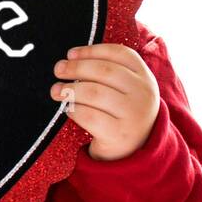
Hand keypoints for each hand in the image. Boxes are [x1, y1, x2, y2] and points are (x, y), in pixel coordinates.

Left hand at [51, 43, 160, 160]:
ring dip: (70, 89)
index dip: (91, 50)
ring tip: (56, 90)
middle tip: (58, 69)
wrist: (135, 150)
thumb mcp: (126, 88)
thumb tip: (70, 60)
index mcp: (145, 77)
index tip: (70, 54)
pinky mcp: (119, 135)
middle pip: (104, 71)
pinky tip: (69, 108)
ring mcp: (133, 115)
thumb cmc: (122, 111)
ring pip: (94, 92)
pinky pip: (89, 116)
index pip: (119, 54)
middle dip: (76, 67)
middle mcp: (143, 94)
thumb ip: (107, 70)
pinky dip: (74, 109)